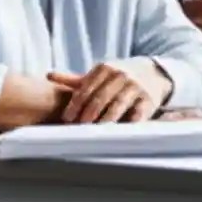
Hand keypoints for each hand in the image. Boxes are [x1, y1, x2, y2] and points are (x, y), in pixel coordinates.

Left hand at [49, 62, 171, 123]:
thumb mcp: (99, 75)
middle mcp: (121, 75)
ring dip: (105, 121)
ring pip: (117, 106)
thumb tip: (48, 75)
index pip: (86, 89)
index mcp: (105, 68)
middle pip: (100, 98)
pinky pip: (136, 114)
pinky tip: (118, 133)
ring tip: (95, 133)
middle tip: (78, 128)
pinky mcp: (148, 100)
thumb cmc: (118, 78)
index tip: (67, 119)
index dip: (75, 105)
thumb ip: (75, 80)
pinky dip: (127, 124)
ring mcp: (135, 87)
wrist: (153, 73)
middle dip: (88, 115)